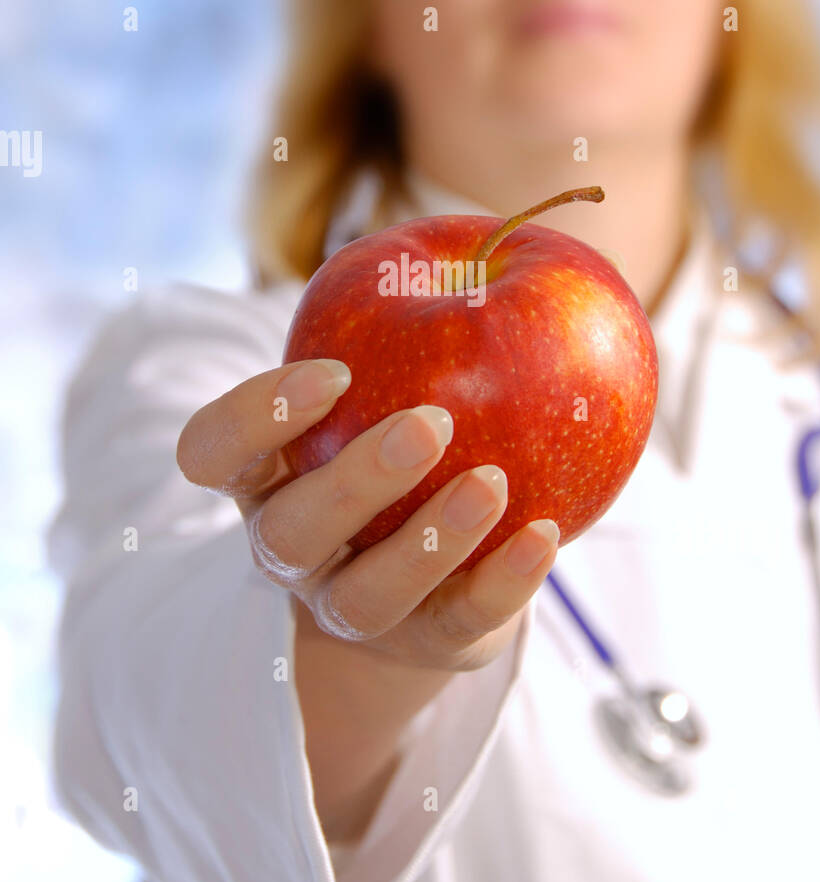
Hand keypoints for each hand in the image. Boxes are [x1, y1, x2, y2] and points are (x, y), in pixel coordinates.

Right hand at [176, 357, 558, 671]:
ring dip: (428, 541)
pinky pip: (458, 624)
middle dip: (354, 480)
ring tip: (494, 483)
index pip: (212, 452)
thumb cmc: (408, 450)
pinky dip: (502, 582)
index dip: (256, 417)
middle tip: (428, 424)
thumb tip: (492, 236)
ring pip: (365, 596)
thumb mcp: (390, 387)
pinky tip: (545, 535)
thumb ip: (411, 323)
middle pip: (290, 531)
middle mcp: (293, 549)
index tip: (333, 373)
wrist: (438, 577)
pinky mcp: (426, 645)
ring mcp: (351, 607)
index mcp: (266, 477)